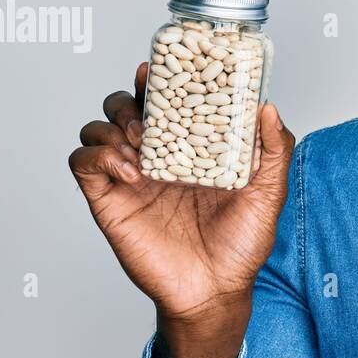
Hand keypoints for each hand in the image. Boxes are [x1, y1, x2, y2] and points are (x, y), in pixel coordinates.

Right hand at [69, 62, 295, 321]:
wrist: (215, 290)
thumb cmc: (242, 245)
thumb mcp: (269, 192)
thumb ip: (275, 149)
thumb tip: (268, 106)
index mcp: (190, 147)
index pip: (164, 100)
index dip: (157, 78)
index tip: (158, 66)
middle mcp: (156, 157)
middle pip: (123, 105)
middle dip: (130, 100)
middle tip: (150, 120)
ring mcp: (128, 177)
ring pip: (98, 128)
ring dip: (113, 125)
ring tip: (141, 145)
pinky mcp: (108, 200)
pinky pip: (83, 163)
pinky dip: (99, 156)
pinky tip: (132, 171)